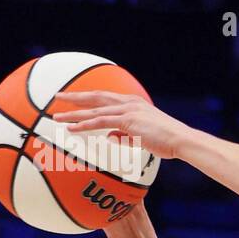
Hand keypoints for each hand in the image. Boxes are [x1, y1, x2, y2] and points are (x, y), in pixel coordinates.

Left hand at [53, 90, 195, 159]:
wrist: (181, 140)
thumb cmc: (167, 140)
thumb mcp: (143, 136)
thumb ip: (125, 135)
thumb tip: (110, 137)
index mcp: (134, 103)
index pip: (106, 98)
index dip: (88, 98)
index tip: (74, 97)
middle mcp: (129, 103)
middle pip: (96, 97)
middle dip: (75, 97)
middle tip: (57, 97)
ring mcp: (127, 110)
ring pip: (94, 111)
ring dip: (74, 114)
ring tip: (57, 118)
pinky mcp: (127, 121)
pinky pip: (100, 123)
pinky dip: (85, 125)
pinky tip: (73, 128)